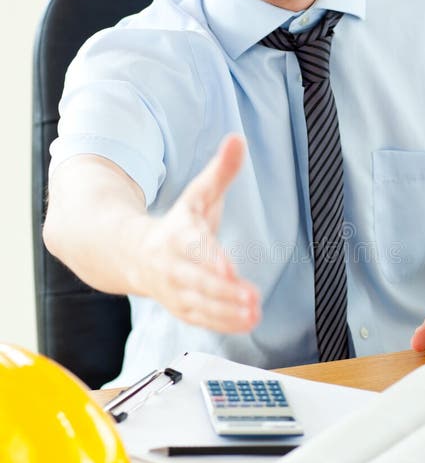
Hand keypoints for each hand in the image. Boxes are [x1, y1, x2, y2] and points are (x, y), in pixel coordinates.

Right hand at [136, 134, 260, 332]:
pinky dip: (223, 323)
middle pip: (197, 281)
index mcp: (176, 234)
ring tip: (254, 313)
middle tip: (251, 297)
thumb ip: (221, 170)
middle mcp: (171, 265)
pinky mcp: (181, 308)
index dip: (211, 258)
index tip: (230, 269)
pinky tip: (248, 322)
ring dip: (226, 312)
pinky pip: (201, 319)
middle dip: (223, 291)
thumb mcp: (198, 194)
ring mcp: (174, 290)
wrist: (133, 254)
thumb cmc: (178, 222)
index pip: (195, 247)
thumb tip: (238, 138)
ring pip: (199, 304)